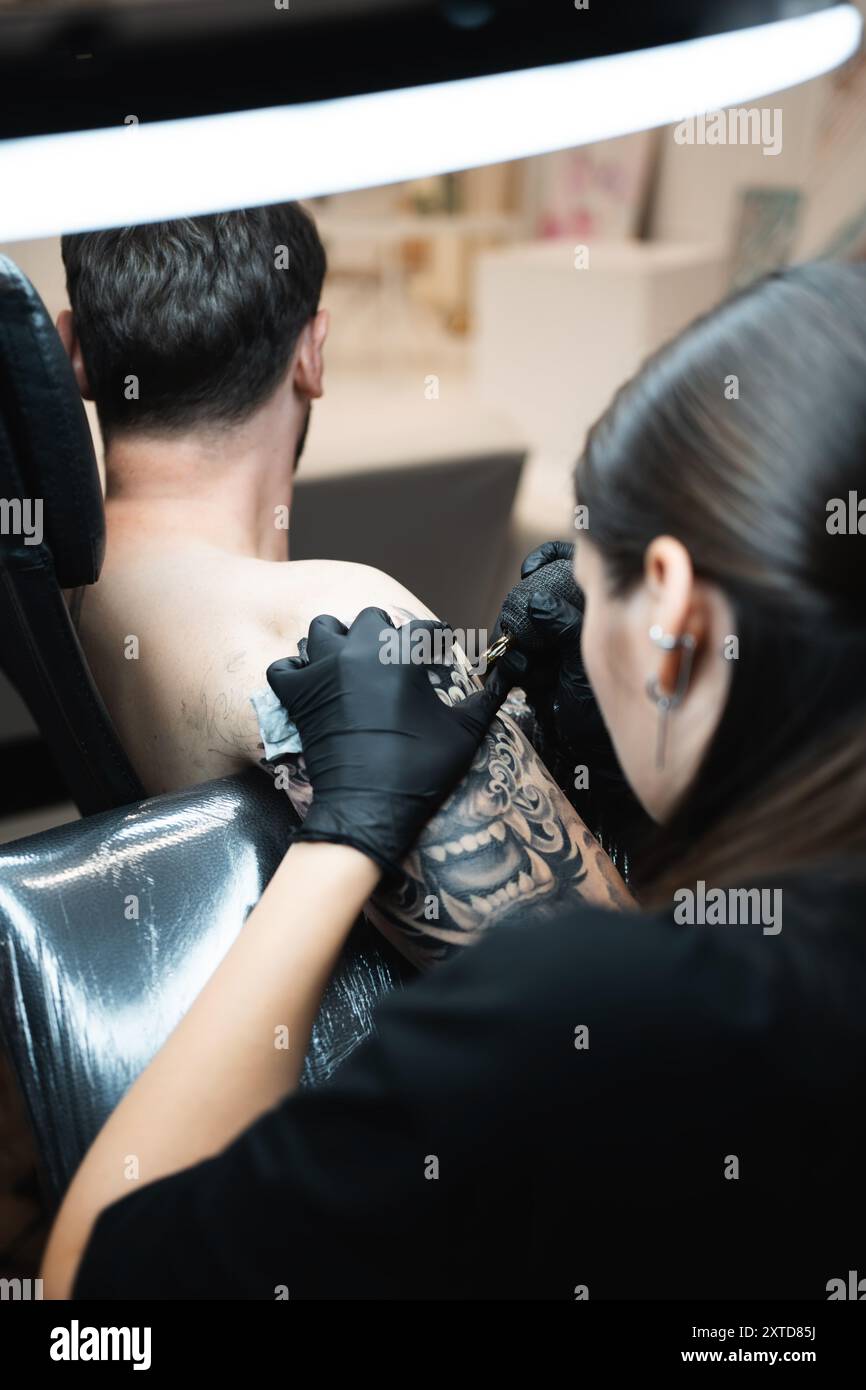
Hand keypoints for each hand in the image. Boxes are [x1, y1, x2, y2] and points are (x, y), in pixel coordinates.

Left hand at [267, 608, 525, 879]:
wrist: (369, 807)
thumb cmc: (420, 770)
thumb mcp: (465, 732)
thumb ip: (487, 699)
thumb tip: (510, 679)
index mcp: (402, 655)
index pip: (424, 628)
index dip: (436, 641)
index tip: (440, 654)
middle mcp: (359, 651)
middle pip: (370, 619)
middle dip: (386, 633)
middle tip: (395, 661)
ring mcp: (322, 670)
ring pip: (323, 630)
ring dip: (339, 641)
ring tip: (352, 663)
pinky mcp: (297, 695)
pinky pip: (285, 667)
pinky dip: (296, 671)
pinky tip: (314, 684)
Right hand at [497, 541, 598, 747]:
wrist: (594, 749)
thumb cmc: (609, 700)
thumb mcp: (591, 654)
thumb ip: (565, 624)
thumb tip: (537, 602)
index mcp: (589, 610)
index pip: (565, 566)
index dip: (545, 561)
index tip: (531, 570)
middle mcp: (568, 623)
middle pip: (530, 598)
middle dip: (523, 617)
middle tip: (532, 640)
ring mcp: (549, 646)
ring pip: (515, 629)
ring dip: (518, 648)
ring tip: (535, 668)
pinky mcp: (532, 669)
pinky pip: (509, 657)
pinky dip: (513, 667)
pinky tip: (529, 678)